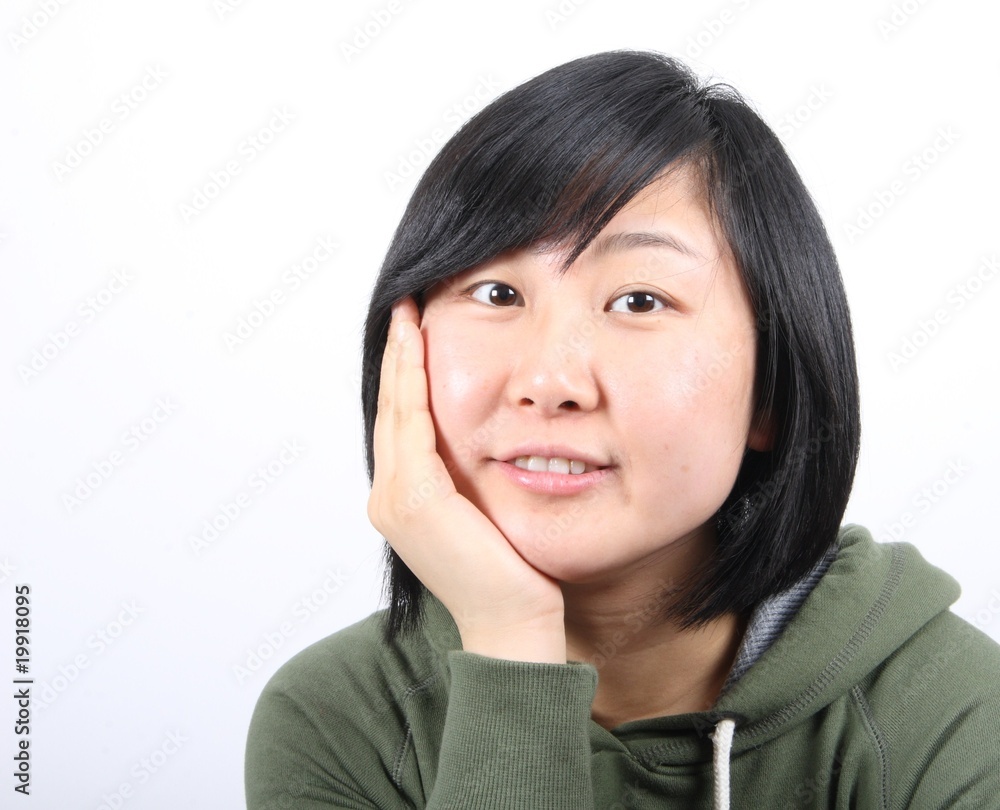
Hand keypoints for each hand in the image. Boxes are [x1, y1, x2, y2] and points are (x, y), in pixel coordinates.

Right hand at [367, 297, 566, 661]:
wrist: (513, 623)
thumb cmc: (510, 572)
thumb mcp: (483, 511)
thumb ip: (467, 476)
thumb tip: (485, 436)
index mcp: (402, 499)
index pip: (402, 422)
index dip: (404, 373)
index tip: (414, 328)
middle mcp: (388, 496)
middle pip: (392, 408)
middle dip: (399, 354)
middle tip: (407, 304)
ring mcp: (396, 498)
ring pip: (397, 409)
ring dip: (402, 357)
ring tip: (410, 312)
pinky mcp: (414, 498)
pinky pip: (413, 424)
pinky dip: (413, 380)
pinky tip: (421, 345)